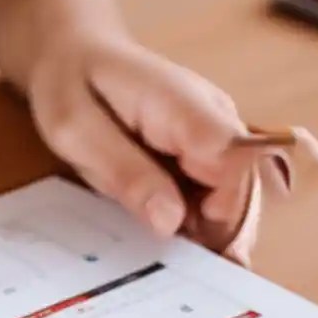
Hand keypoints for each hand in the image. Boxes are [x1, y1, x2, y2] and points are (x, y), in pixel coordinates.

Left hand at [27, 36, 268, 263]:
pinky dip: (200, 223)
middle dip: (218, 234)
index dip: (222, 210)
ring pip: (237, 200)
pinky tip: (176, 236)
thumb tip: (171, 221)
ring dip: (210, 233)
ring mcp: (218, 136)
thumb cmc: (73, 86)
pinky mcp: (210, 153)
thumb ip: (126, 173)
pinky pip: (219, 197)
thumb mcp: (76, 131)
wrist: (78, 57)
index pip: (235, 163)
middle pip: (244, 190)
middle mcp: (215, 120)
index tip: (189, 236)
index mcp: (184, 107)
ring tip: (174, 252)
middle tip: (178, 261)